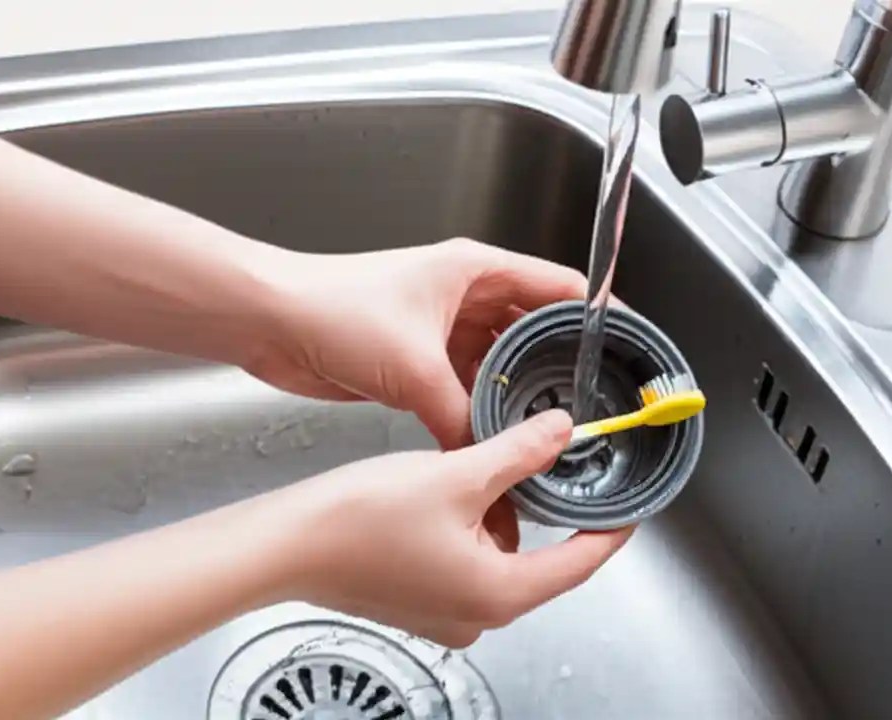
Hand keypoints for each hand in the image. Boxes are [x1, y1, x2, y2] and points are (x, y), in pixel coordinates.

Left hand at [244, 238, 587, 448]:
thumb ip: (459, 414)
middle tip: (586, 403)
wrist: (269, 320)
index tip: (622, 348)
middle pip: (532, 329)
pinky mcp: (417, 362)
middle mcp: (464, 296)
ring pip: (497, 364)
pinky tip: (494, 436)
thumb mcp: (413, 366)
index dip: (595, 314)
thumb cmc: (333, 308)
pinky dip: (478, 410)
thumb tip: (485, 455)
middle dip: (557, 365)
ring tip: (544, 428)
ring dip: (514, 392)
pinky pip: (464, 388)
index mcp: (476, 270)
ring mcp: (440, 330)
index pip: (557, 284)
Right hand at [268, 409, 632, 646]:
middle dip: (548, 510)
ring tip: (492, 468)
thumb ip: (519, 453)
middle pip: (540, 559)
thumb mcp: (456, 473)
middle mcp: (477, 617)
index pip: (582, 563)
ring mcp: (445, 615)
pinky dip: (470, 528)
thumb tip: (563, 433)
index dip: (611, 528)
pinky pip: (467, 563)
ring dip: (502, 514)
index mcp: (499, 594)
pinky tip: (451, 492)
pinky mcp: (419, 602)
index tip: (630, 502)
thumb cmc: (360, 519)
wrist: (283, 545)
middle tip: (558, 463)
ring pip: (500, 557)